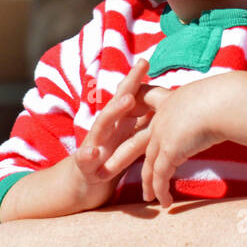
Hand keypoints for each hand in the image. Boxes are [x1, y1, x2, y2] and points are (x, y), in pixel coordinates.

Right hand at [67, 58, 153, 210]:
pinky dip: (87, 156)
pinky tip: (92, 152)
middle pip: (116, 104)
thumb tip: (166, 108)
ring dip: (114, 112)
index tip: (146, 60)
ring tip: (127, 100)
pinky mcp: (84, 167)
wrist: (80, 186)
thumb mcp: (129, 140)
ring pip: (102, 126)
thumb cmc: (109, 159)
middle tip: (140, 68)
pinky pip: (84, 160)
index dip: (136, 81)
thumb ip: (143, 125)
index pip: (127, 98)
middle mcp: (104, 130)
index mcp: (116, 124)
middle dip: (128, 86)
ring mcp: (93, 146)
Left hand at [137, 74, 235, 207]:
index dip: (139, 108)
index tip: (134, 119)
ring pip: (149, 163)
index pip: (149, 101)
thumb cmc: (227, 96)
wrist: (224, 102)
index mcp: (172, 100)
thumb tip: (226, 113)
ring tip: (147, 196)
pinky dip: (161, 190)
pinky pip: (161, 176)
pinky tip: (164, 202)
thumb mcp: (215, 96)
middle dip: (125, 154)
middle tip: (115, 166)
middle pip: (138, 139)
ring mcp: (162, 134)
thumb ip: (212, 107)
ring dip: (147, 182)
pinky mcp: (168, 151)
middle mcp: (162, 118)